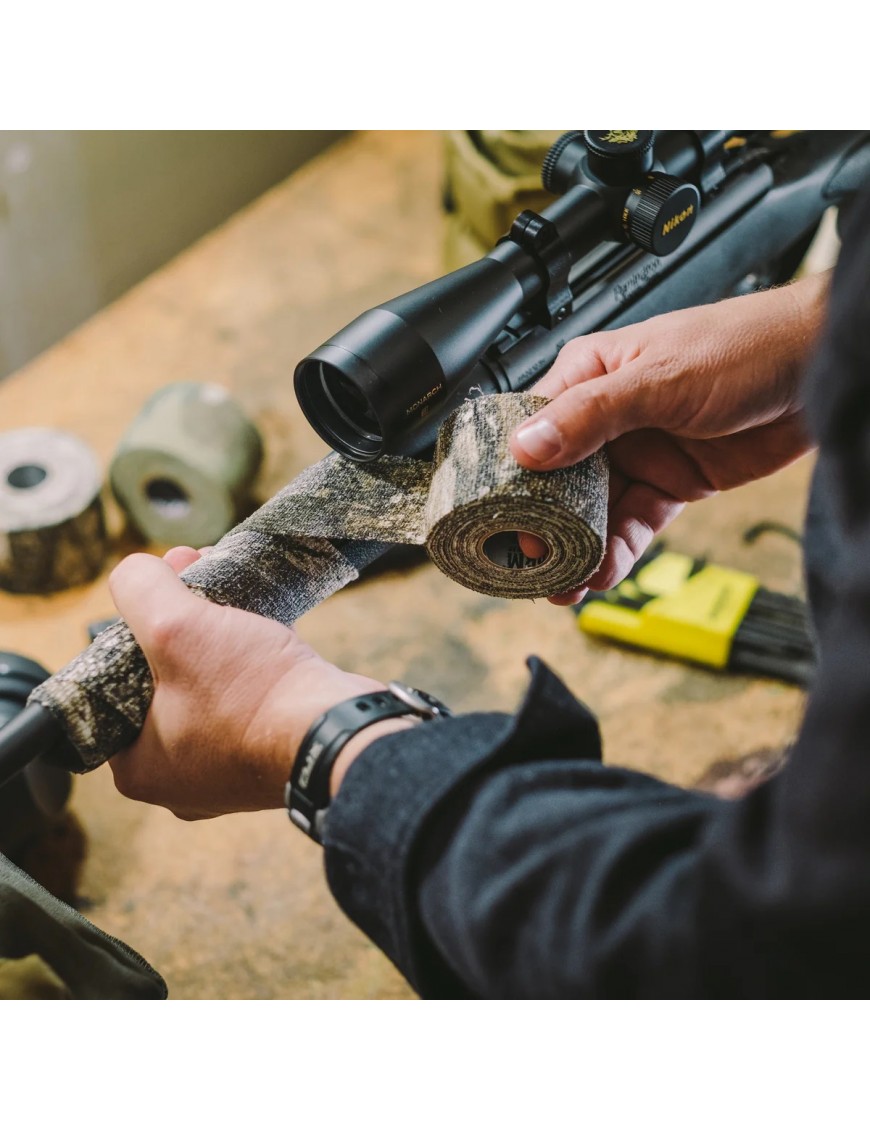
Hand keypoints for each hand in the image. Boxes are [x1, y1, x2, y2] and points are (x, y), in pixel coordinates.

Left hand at [107, 547, 406, 819]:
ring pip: (203, 684)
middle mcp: (179, 779)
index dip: (131, 621)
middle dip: (176, 618)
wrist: (340, 729)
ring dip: (213, 633)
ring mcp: (227, 768)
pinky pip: (242, 697)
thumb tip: (133, 572)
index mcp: (140, 768)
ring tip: (227, 581)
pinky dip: (247, 660)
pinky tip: (258, 620)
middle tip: (193, 570)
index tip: (160, 582)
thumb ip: (139, 590)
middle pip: (159, 679)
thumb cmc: (254, 694)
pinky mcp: (267, 751)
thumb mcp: (176, 627)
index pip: (112, 683)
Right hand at [510, 274, 829, 602]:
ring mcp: (639, 452)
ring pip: (594, 511)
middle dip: (544, 525)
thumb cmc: (742, 346)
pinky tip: (603, 572)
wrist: (816, 370)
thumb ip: (591, 414)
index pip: (533, 429)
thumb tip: (528, 445)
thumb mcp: (658, 378)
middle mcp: (607, 417)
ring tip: (563, 585)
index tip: (502, 518)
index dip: (513, 476)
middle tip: (532, 564)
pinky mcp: (671, 483)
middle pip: (558, 480)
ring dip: (578, 549)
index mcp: (590, 375)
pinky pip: (634, 524)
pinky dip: (618, 551)